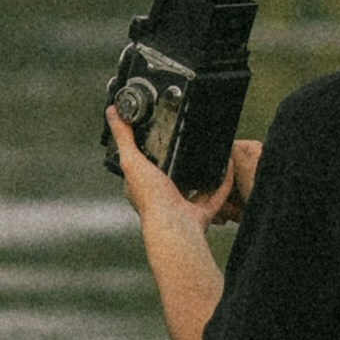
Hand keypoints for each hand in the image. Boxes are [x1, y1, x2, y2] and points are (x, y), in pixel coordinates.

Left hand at [110, 103, 252, 228]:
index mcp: (142, 188)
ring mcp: (182, 207)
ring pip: (195, 188)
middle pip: (171, 177)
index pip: (143, 166)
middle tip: (188, 142)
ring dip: (203, 173)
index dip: (149, 152)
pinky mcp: (201, 213)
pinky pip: (216, 195)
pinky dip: (224, 181)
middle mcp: (161, 199)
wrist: (175, 225)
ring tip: (210, 152)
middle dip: (179, 162)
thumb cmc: (151, 199)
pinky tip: (227, 164)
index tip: (159, 135)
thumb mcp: (132, 160)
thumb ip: (123, 137)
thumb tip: (112, 113)